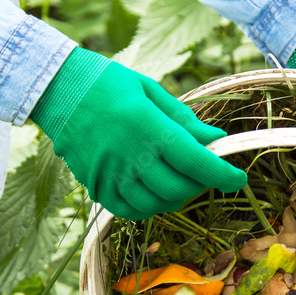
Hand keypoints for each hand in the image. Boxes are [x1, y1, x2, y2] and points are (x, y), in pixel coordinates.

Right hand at [30, 48, 247, 219]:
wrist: (57, 90)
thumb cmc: (108, 83)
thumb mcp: (151, 91)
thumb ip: (185, 120)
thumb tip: (217, 139)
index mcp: (149, 128)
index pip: (196, 162)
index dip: (222, 175)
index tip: (238, 178)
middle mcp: (131, 157)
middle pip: (180, 189)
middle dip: (200, 184)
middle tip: (203, 172)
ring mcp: (112, 176)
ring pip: (157, 204)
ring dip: (176, 196)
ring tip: (179, 179)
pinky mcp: (97, 186)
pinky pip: (131, 211)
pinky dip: (149, 206)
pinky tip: (154, 191)